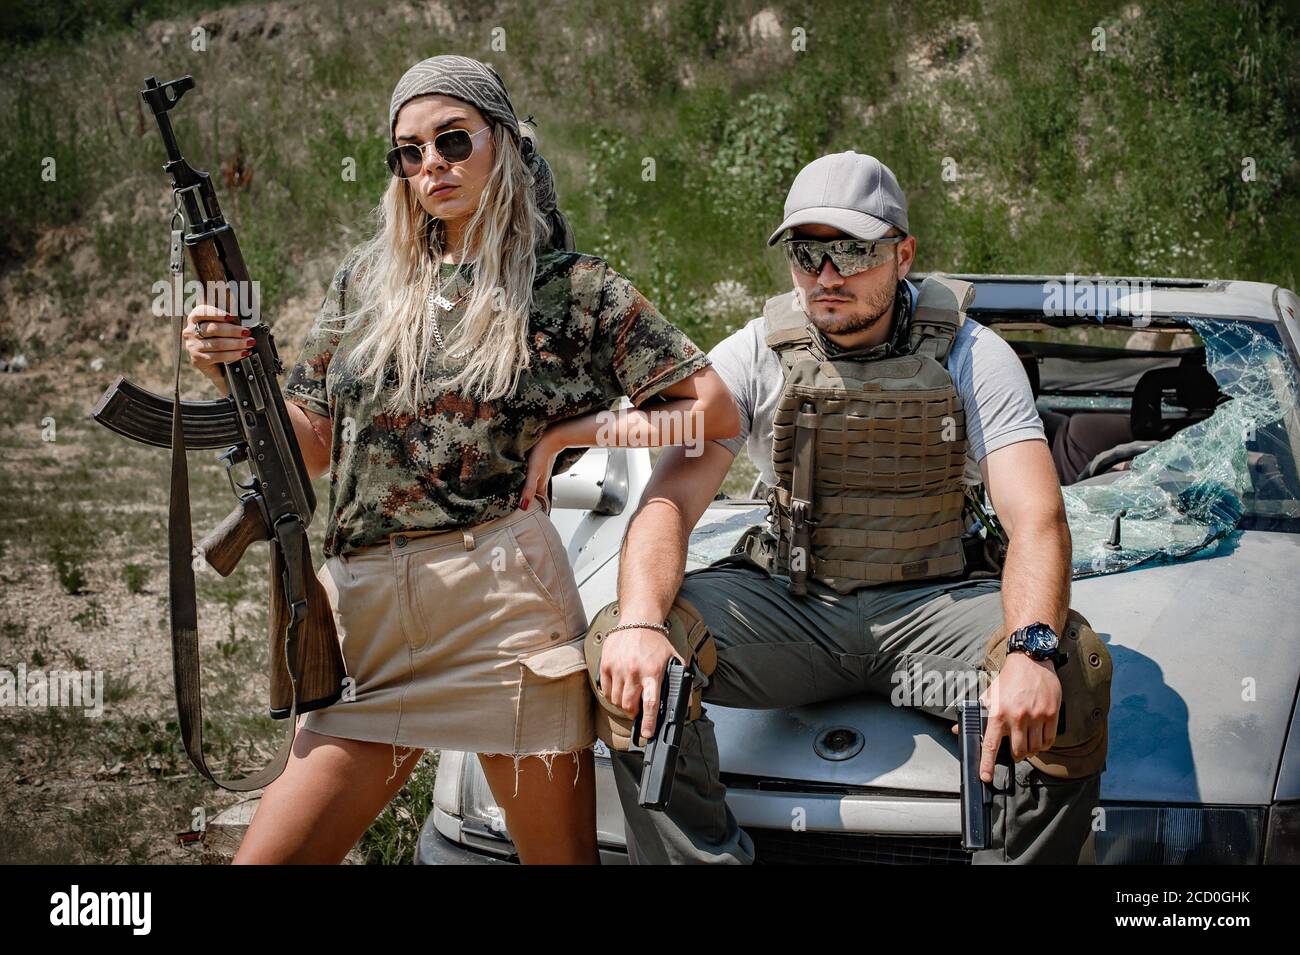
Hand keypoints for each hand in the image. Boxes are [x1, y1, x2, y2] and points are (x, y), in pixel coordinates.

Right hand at [186, 304, 251, 384]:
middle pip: (213, 329)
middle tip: (247, 332)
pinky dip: (233, 354)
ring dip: (236, 343)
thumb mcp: (223, 328)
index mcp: (194, 319)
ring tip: (249, 343)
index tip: (232, 317)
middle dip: (233, 330)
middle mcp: (190, 332)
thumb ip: (229, 321)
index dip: (217, 314)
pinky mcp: (198, 360)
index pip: (202, 312)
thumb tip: (245, 320)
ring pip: (217, 344)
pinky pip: (218, 356)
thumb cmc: (221, 340)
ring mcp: (193, 347)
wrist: (217, 365)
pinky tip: (243, 353)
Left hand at [520, 431, 559, 510]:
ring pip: (535, 489)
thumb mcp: (534, 473)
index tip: (530, 521)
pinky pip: (534, 479)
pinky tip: (526, 482)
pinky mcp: (539, 466)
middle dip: (532, 506)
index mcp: (540, 486)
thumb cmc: (542, 454)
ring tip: (522, 501)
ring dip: (530, 495)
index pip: (539, 505)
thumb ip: (528, 489)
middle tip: (523, 514)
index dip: (535, 513)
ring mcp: (541, 474)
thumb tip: (523, 506)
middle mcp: (541, 482)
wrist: (553, 437)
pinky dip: (530, 484)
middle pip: (537, 498)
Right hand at [599, 627, 682, 739]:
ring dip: (623, 705)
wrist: (638, 620)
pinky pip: (606, 690)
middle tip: (637, 712)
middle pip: (629, 705)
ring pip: (616, 700)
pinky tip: (619, 689)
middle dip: (634, 714)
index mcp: (653, 672)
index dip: (649, 721)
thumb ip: (679, 681)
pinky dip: (612, 695)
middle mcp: (634, 671)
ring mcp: (618, 668)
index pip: (650, 703)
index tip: (647, 733)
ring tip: (629, 698)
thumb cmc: (656, 642)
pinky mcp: (606, 665)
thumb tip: (686, 704)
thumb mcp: (674, 659)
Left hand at [952, 651, 1060, 782]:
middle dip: (1016, 756)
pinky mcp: (1051, 714)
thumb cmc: (1009, 679)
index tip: (985, 777)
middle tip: (1015, 751)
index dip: (987, 764)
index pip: (990, 745)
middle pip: (1018, 752)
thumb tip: (956, 729)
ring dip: (1031, 750)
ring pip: (1034, 748)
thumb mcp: (989, 695)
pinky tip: (1039, 737)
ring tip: (1027, 742)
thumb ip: (976, 715)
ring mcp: (1036, 717)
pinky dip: (1044, 744)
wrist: (1031, 661)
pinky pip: (1049, 741)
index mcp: (998, 713)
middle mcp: (1017, 717)